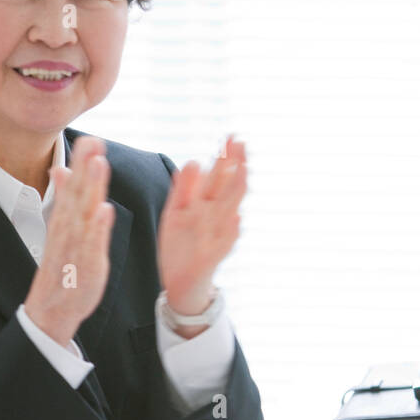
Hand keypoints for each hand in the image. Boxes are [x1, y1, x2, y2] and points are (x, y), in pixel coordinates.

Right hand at [23, 135, 115, 347]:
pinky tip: (104, 210)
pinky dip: (97, 228)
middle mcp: (68, 229)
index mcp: (66, 219)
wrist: (54, 307)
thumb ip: (66, 197)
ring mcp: (76, 246)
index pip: (74, 186)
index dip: (81, 162)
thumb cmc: (63, 263)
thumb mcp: (63, 226)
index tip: (90, 138)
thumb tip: (60, 169)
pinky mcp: (85, 265)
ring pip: (83, 213)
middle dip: (85, 167)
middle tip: (92, 141)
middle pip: (77, 193)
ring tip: (99, 164)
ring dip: (91, 188)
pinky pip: (91, 245)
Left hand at [157, 136, 246, 316]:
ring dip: (236, 190)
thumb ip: (184, 190)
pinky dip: (231, 231)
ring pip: (229, 209)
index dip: (226, 157)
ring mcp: (216, 236)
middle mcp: (214, 218)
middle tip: (240, 141)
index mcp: (206, 205)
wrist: (179, 283)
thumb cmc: (180, 246)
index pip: (220, 176)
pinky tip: (236, 217)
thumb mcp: (176, 213)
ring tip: (242, 170)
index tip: (231, 136)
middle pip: (228, 187)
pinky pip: (224, 243)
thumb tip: (193, 161)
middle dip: (234, 165)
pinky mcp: (212, 257)